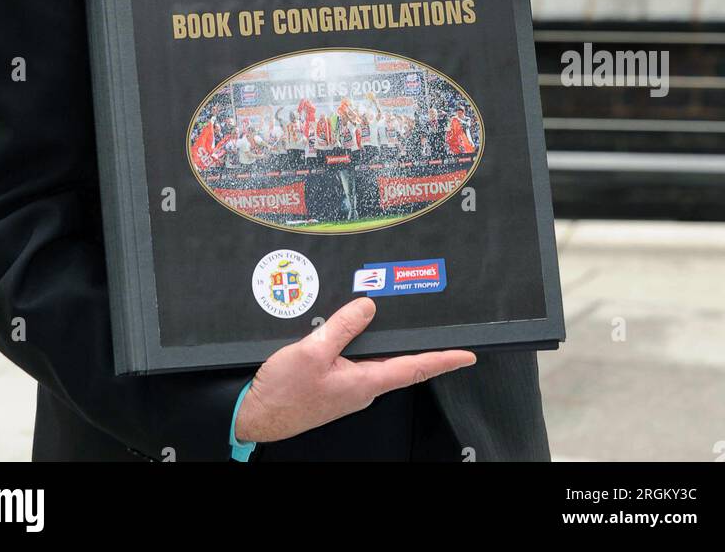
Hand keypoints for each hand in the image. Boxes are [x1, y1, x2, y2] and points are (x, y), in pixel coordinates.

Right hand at [233, 297, 475, 443]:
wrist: (258, 417)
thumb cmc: (283, 392)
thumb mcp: (313, 351)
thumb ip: (343, 326)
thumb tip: (369, 306)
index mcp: (364, 382)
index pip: (414, 368)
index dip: (443, 360)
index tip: (467, 355)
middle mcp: (362, 388)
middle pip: (399, 363)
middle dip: (419, 347)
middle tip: (439, 331)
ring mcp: (349, 389)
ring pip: (376, 360)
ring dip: (387, 343)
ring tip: (392, 322)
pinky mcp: (335, 386)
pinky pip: (357, 361)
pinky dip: (361, 345)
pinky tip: (352, 332)